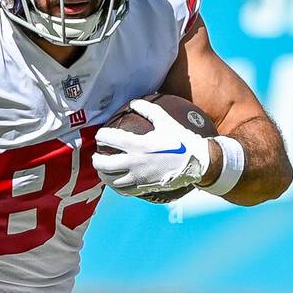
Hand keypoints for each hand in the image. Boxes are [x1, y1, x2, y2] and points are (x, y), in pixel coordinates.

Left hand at [94, 99, 213, 197]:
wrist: (197, 163)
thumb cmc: (182, 139)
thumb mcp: (165, 121)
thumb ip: (148, 109)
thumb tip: (133, 102)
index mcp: (138, 145)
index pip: (110, 139)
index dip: (101, 136)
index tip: (100, 135)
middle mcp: (135, 163)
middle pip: (105, 164)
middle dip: (96, 159)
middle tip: (96, 155)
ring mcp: (138, 178)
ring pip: (111, 180)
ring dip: (103, 175)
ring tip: (102, 170)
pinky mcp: (144, 188)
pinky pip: (124, 190)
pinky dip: (116, 186)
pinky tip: (116, 182)